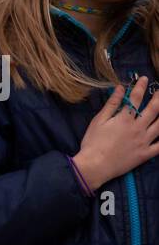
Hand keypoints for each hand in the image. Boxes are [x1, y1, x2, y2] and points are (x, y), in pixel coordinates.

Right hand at [73, 76, 158, 190]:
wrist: (94, 166)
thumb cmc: (93, 143)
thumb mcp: (98, 121)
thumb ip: (111, 104)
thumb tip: (120, 88)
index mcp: (125, 119)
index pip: (135, 98)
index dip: (140, 87)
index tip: (143, 78)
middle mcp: (138, 128)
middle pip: (154, 110)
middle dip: (158, 98)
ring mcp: (144, 141)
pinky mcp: (145, 154)